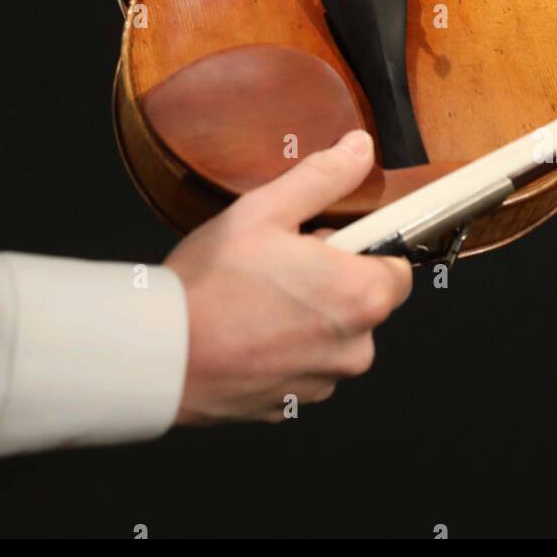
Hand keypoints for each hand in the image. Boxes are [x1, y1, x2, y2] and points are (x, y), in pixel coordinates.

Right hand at [164, 130, 412, 423]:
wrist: (158, 354)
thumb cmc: (211, 283)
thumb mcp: (266, 209)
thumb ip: (323, 177)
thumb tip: (360, 150)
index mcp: (361, 297)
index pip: (398, 266)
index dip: (360, 246)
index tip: (324, 238)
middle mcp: (353, 349)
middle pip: (361, 303)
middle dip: (329, 281)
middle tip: (278, 261)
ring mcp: (321, 384)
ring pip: (329, 336)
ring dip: (304, 317)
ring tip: (253, 296)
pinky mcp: (287, 406)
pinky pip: (298, 366)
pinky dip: (278, 348)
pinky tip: (242, 328)